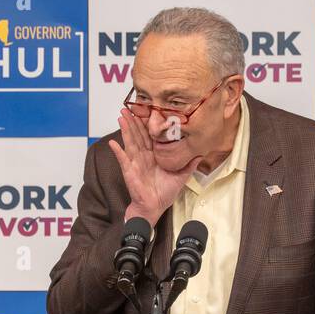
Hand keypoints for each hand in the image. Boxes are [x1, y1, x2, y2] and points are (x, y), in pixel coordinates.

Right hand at [107, 110, 199, 226]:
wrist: (155, 207)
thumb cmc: (165, 192)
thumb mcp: (181, 176)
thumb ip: (190, 164)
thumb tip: (202, 154)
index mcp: (155, 155)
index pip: (151, 136)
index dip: (148, 123)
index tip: (147, 109)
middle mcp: (144, 156)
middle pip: (138, 135)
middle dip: (133, 121)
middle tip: (129, 107)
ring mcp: (135, 163)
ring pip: (130, 142)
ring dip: (125, 129)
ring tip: (121, 116)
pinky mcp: (129, 171)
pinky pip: (123, 160)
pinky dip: (117, 151)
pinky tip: (112, 143)